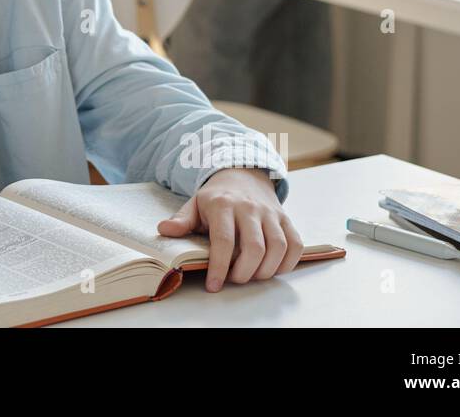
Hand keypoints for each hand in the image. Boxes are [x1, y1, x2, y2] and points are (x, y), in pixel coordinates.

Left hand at [158, 168, 303, 291]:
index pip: (223, 240)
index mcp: (222, 205)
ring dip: (266, 270)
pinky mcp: (285, 218)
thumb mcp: (194, 204)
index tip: (214, 285)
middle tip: (235, 280)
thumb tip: (164, 230)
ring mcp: (270, 213)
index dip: (220, 266)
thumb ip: (181, 220)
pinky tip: (272, 268)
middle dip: (244, 272)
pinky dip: (288, 263)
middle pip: (254, 247)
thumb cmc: (216, 198)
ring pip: (278, 247)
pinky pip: (295, 243)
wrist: (242, 175)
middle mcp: (249, 208)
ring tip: (252, 276)